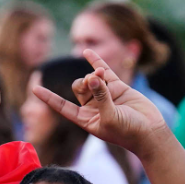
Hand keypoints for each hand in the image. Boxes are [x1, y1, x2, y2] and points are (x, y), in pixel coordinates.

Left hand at [32, 50, 167, 154]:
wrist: (149, 132)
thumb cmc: (127, 132)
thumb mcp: (110, 117)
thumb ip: (101, 97)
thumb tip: (91, 76)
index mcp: (85, 119)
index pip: (62, 106)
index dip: (48, 97)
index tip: (34, 87)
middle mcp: (92, 107)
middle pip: (77, 88)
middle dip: (82, 82)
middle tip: (95, 83)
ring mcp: (104, 95)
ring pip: (90, 79)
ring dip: (93, 75)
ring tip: (101, 77)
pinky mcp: (117, 87)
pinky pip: (103, 70)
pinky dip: (95, 61)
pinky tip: (86, 51)